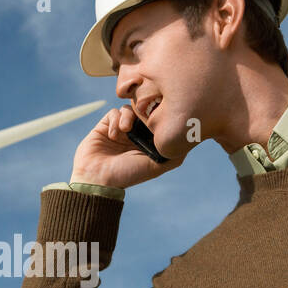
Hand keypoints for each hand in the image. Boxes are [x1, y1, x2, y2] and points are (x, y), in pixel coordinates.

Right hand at [70, 105, 184, 189]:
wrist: (98, 179)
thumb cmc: (128, 175)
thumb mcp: (156, 167)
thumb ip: (173, 155)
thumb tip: (189, 139)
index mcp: (149, 142)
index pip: (158, 120)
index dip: (159, 116)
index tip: (159, 117)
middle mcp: (136, 134)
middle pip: (144, 110)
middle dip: (144, 111)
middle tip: (143, 116)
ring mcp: (121, 129)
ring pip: (130, 108)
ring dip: (128, 116)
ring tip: (125, 129)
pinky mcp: (106, 125)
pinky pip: (114, 112)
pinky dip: (115, 120)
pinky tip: (114, 134)